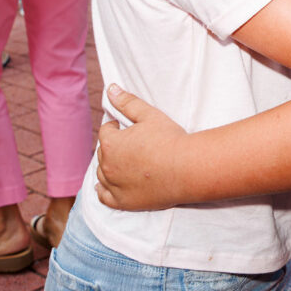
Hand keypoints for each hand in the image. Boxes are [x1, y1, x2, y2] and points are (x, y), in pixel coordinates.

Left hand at [95, 85, 187, 211]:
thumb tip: (110, 88)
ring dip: (109, 166)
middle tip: (132, 145)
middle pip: (103, 152)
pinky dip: (103, 190)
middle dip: (114, 147)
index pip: (106, 131)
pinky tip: (104, 186)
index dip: (117, 127)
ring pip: (102, 173)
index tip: (128, 128)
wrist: (187, 169)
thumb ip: (127, 102)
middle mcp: (107, 166)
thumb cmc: (170, 139)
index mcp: (111, 143)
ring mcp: (114, 186)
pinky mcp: (123, 202)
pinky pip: (104, 197)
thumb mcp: (149, 115)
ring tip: (125, 162)